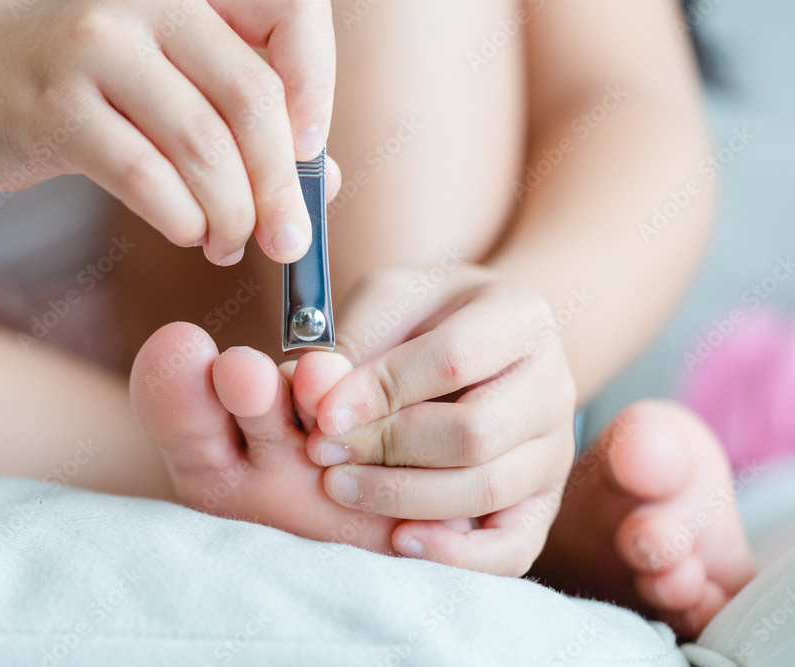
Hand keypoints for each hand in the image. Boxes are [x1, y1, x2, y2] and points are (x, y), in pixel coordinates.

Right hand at [0, 0, 338, 265]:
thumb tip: (318, 181)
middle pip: (253, 97)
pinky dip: (182, 219)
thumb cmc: (74, 75)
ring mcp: (95, 47)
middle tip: (287, 239)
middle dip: (281, 186)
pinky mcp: (54, 107)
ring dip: (232, 213)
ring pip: (202, 145)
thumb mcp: (163, 70)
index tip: (308, 156)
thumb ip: (239, 112)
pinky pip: (145, 177)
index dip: (317, 88)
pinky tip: (187, 231)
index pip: (289, 12)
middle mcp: (148, 0)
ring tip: (229, 242)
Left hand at [303, 264, 577, 575]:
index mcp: (521, 316)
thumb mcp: (383, 303)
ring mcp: (554, 448)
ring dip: (400, 496)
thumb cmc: (418, 321)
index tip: (323, 414)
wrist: (466, 345)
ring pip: (487, 489)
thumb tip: (315, 391)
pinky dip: (455, 553)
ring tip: (339, 484)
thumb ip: (347, 342)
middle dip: (386, 449)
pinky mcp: (543, 502)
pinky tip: (399, 538)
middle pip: (474, 433)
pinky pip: (512, 547)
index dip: (382, 391)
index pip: (454, 359)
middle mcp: (554, 384)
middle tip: (322, 451)